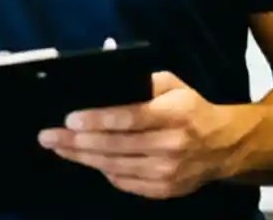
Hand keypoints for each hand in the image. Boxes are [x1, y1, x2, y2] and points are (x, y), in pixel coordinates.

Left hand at [37, 72, 239, 199]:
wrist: (224, 146)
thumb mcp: (173, 85)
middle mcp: (170, 146)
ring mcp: (167, 173)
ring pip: (115, 167)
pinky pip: (124, 182)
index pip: (129, 118)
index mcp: (173, 115)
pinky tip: (84, 159)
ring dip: (82, 157)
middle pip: (115, 146)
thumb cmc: (190, 109)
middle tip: (48, 136)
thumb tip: (104, 81)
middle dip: (77, 141)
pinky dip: (102, 171)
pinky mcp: (164, 190)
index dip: (97, 120)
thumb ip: (142, 81)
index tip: (70, 119)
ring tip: (58, 147)